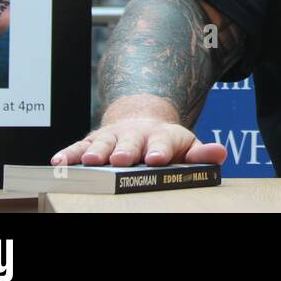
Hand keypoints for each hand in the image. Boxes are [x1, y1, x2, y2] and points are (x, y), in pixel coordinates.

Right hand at [51, 99, 226, 167]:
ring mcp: (112, 137)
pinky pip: (78, 147)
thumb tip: (221, 154)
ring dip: (94, 151)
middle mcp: (135, 134)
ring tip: (88, 161)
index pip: (163, 142)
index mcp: (161, 136)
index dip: (160, 150)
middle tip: (120, 159)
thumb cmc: (166, 142)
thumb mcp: (187, 145)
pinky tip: (58, 161)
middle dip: (125, 150)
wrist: (142, 118)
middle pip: (130, 142)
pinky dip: (69, 153)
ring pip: (102, 143)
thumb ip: (201, 153)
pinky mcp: (92, 141)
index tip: (156, 159)